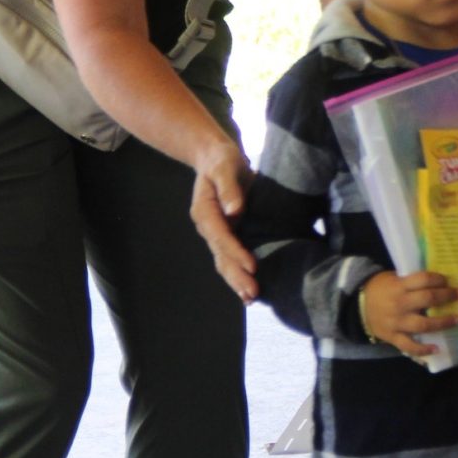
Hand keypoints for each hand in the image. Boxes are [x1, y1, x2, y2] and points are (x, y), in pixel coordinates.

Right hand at [190, 140, 256, 302]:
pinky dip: (239, 273)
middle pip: (221, 255)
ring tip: (251, 298)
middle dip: (236, 275)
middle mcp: (208, 226)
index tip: (252, 266)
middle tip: (252, 293)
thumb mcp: (225, 165)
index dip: (236, 252)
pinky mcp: (228, 234)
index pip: (221, 236)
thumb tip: (235, 210)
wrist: (217, 159)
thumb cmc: (222, 160)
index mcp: (204, 211)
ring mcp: (217, 233)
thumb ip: (229, 187)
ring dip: (237, 280)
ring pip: (224, 261)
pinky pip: (231, 257)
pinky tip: (249, 290)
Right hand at [359, 270, 457, 356]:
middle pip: (427, 299)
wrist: (358, 305)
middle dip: (447, 297)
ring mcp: (397, 322)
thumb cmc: (380, 289)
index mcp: (399, 286)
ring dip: (442, 322)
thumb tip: (437, 283)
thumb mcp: (394, 279)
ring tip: (456, 319)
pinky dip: (423, 349)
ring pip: (423, 325)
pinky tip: (436, 348)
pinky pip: (409, 346)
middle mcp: (400, 304)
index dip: (438, 279)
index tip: (449, 281)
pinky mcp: (393, 337)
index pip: (423, 280)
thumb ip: (411, 282)